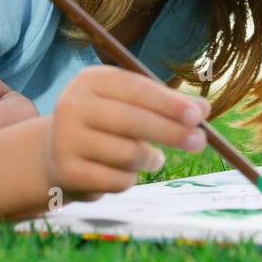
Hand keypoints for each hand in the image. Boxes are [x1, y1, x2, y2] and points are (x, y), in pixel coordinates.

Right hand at [45, 65, 210, 201]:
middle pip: (132, 121)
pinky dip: (131, 179)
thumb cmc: (107, 123)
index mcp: (91, 80)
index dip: (169, 103)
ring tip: (153, 157)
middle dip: (172, 132)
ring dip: (151, 159)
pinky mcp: (67, 172)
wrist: (57, 153)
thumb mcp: (132, 104)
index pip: (136, 89)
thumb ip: (167, 104)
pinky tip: (125, 172)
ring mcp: (65, 140)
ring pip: (129, 155)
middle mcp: (72, 106)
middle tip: (200, 142)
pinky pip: (118, 181)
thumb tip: (204, 109)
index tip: (199, 115)